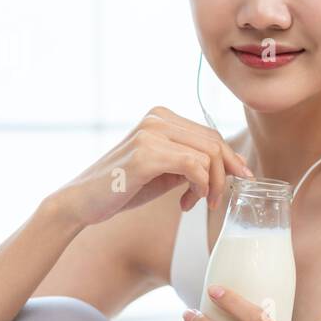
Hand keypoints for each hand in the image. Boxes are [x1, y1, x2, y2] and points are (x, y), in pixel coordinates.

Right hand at [49, 105, 253, 227]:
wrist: (82, 202)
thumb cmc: (124, 187)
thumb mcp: (165, 170)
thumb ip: (193, 162)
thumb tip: (233, 164)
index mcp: (161, 117)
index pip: (210, 134)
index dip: (229, 159)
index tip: (238, 180)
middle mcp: (157, 119)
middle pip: (214, 142)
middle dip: (224, 175)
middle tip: (213, 201)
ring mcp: (151, 134)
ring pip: (208, 155)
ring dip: (210, 186)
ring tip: (195, 202)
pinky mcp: (146, 155)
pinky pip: (194, 167)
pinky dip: (200, 188)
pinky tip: (186, 203)